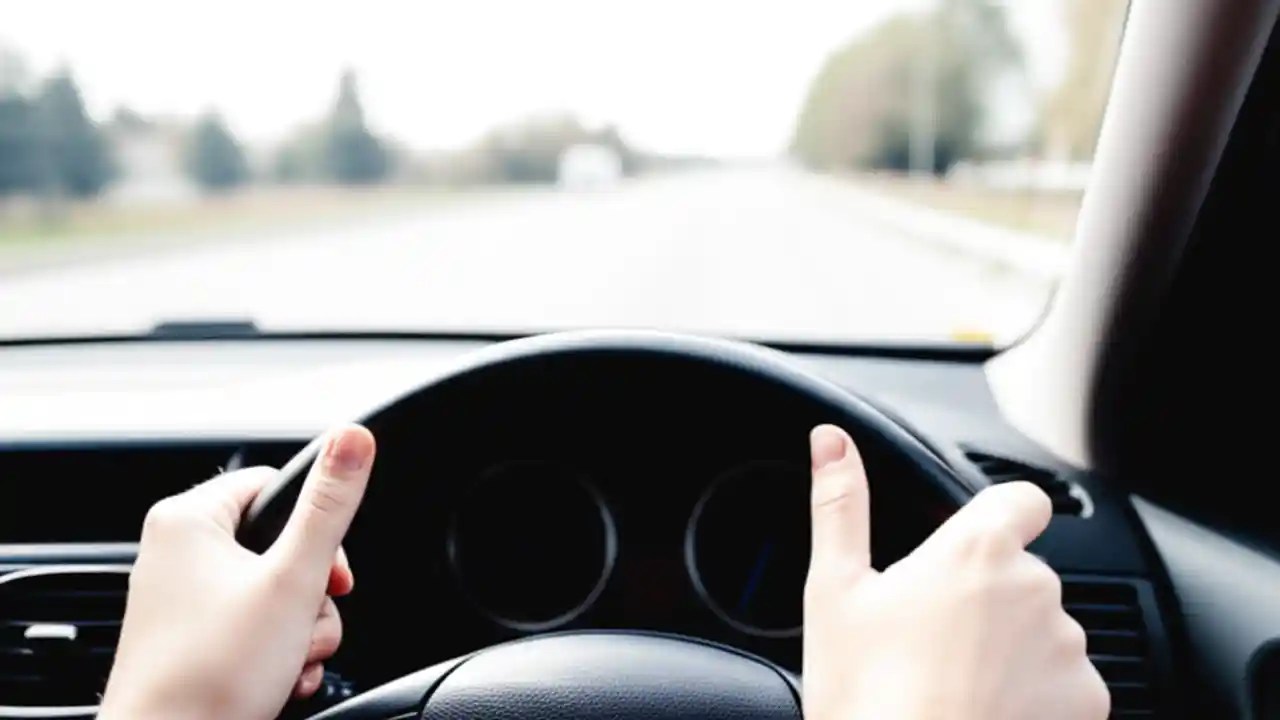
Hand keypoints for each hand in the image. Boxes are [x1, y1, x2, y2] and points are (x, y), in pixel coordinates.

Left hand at [98, 424, 375, 719]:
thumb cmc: (213, 674)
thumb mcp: (292, 580)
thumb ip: (328, 507)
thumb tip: (354, 436)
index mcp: (188, 520)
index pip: (276, 486)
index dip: (317, 528)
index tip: (330, 572)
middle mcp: (176, 553)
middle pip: (281, 546)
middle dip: (311, 594)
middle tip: (305, 623)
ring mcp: (181, 599)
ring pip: (274, 591)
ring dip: (301, 628)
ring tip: (289, 659)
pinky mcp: (191, 638)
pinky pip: (253, 626)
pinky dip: (277, 651)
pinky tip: (278, 677)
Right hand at [801, 425, 1108, 719]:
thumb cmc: (868, 694)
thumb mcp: (834, 591)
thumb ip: (840, 504)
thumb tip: (830, 440)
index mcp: (976, 550)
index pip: (1023, 498)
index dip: (998, 515)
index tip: (968, 545)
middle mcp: (1036, 589)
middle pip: (1022, 572)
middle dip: (987, 598)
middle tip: (932, 638)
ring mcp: (1068, 649)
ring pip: (1043, 630)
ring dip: (1012, 647)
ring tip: (955, 683)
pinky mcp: (1087, 702)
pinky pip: (1066, 683)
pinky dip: (1036, 696)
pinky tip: (986, 713)